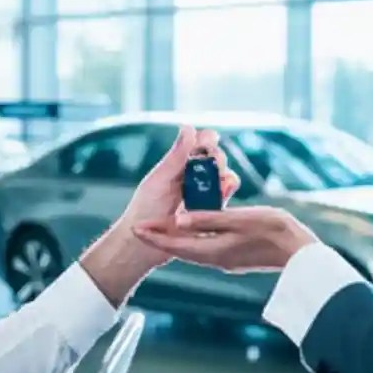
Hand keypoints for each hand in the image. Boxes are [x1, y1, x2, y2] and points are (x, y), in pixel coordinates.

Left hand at [81, 125, 239, 303]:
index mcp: (176, 167)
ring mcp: (200, 195)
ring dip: (224, 172)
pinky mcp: (208, 211)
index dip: (206, 139)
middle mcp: (190, 178)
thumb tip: (189, 128)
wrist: (144, 244)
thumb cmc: (145, 210)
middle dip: (217, 156)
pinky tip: (227, 186)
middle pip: (212, 160)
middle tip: (214, 160)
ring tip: (221, 175)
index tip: (210, 138)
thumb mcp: (160, 179)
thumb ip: (176, 156)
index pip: (196, 145)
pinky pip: (224, 196)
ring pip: (221, 177)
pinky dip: (228, 188)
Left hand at [131, 206, 319, 273]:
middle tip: (143, 225)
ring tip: (162, 224)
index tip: (135, 228)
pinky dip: (195, 236)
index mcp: (214, 251)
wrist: (300, 252)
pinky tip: (194, 227)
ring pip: (193, 247)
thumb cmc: (274, 232)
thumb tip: (179, 220)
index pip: (175, 245)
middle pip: (180, 248)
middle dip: (161, 237)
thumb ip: (208, 219)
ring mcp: (226, 259)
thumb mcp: (239, 220)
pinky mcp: (235, 256)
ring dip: (177, 237)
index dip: (154, 236)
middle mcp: (216, 258)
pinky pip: (207, 246)